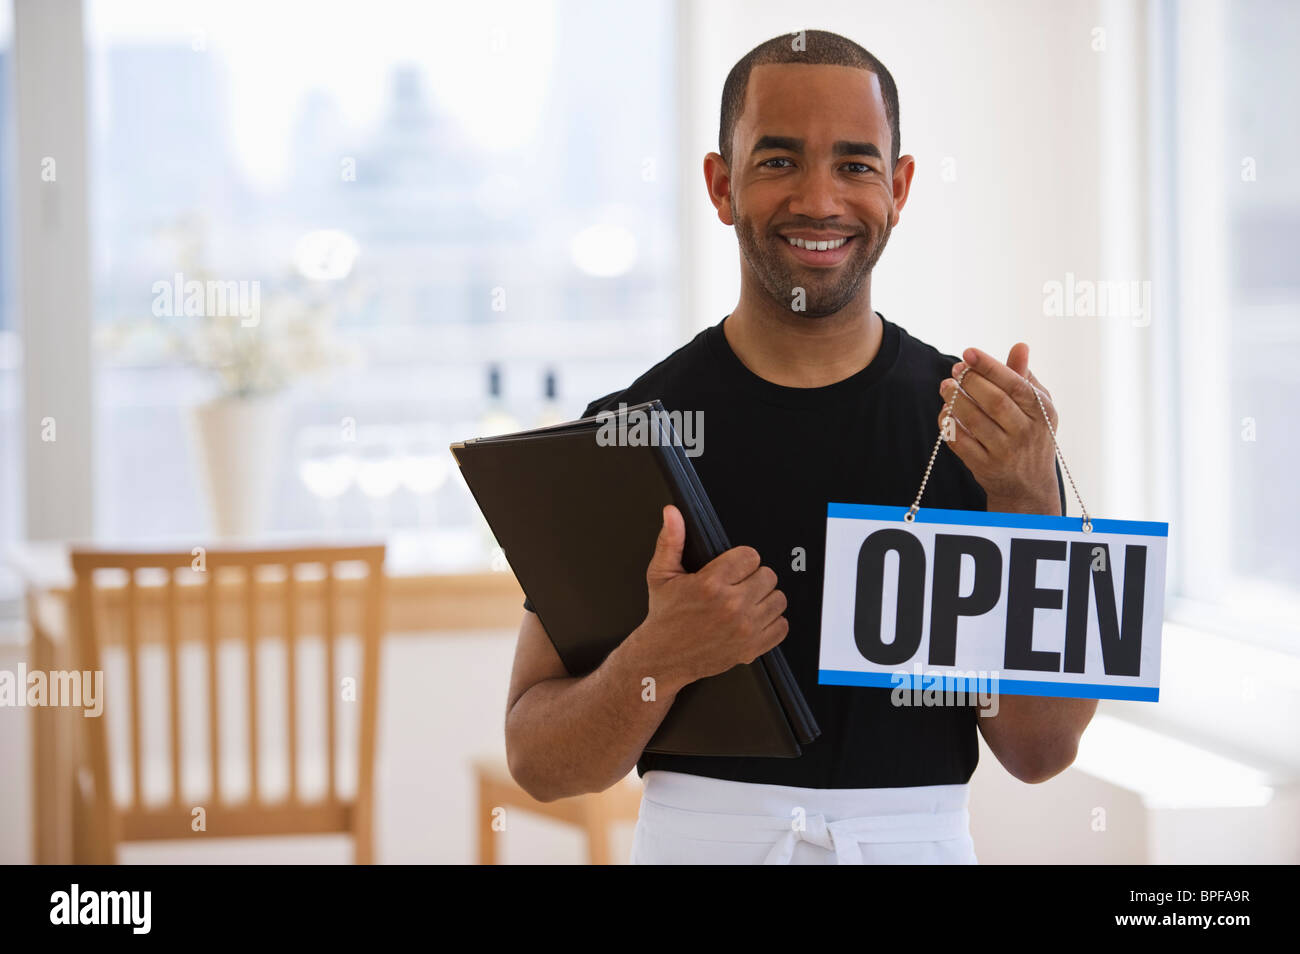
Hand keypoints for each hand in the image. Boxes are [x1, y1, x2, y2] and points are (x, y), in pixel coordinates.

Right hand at [631, 505, 788, 691]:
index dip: (742, 560)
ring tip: (745, 602)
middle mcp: (731, 606)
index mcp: (710, 584)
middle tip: (738, 586)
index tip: (732, 569)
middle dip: (754, 578)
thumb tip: (672, 513)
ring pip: (778, 599)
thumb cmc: (665, 617)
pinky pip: (782, 626)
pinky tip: (752, 620)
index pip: (751, 556)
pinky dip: (771, 623)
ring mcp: (744, 629)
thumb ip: (670, 540)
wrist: (663, 657)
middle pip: (768, 575)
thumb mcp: (661, 574)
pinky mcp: (752, 648)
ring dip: (764, 599)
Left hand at [938, 343, 1061, 514]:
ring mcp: (1004, 452)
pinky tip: (946, 411)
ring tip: (946, 386)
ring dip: (955, 400)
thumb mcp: (1036, 407)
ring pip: (974, 421)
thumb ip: (1024, 377)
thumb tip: (1020, 346)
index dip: (990, 367)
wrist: (1028, 486)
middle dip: (970, 382)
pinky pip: (960, 442)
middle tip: (955, 370)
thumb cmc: (1031, 435)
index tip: (969, 352)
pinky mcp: (985, 467)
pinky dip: (948, 424)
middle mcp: (1025, 433)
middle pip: (994, 402)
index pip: (1015, 385)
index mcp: (1040, 412)